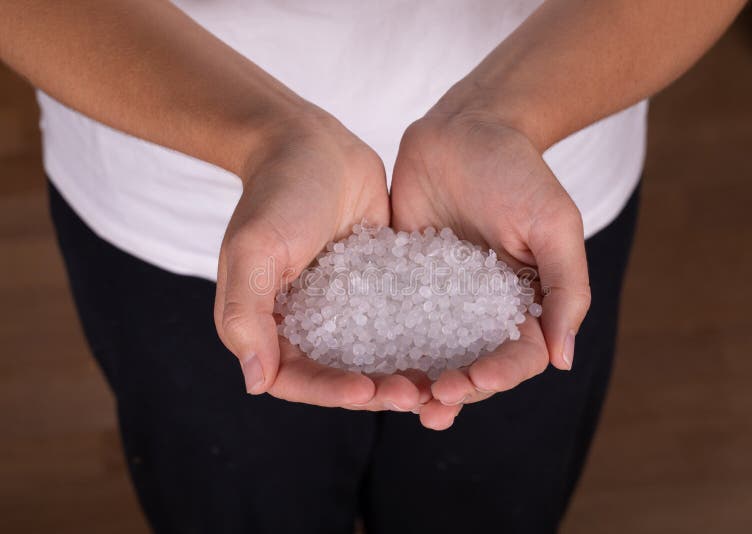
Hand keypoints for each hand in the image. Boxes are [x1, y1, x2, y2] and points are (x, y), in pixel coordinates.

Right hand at [215, 111, 427, 411]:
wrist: (312, 143)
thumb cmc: (275, 193)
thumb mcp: (254, 251)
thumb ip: (246, 315)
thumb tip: (255, 382)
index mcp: (267, 325)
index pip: (297, 379)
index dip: (331, 393)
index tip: (369, 391)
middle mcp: (304, 324)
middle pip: (340, 376)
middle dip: (377, 391)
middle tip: (418, 394)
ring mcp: (342, 307)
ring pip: (372, 356)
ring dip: (402, 373)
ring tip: (438, 382)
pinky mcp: (374, 287)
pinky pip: (395, 322)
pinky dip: (418, 339)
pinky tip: (451, 348)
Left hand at [390, 100, 590, 428]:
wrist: (466, 128)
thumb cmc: (518, 171)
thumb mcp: (553, 224)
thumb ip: (565, 288)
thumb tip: (563, 360)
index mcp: (527, 301)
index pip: (518, 356)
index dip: (497, 377)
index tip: (470, 383)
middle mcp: (485, 307)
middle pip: (474, 365)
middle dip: (457, 389)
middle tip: (430, 400)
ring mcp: (444, 296)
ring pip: (435, 353)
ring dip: (422, 382)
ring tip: (402, 402)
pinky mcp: (407, 278)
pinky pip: (397, 319)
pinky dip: (387, 345)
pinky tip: (368, 364)